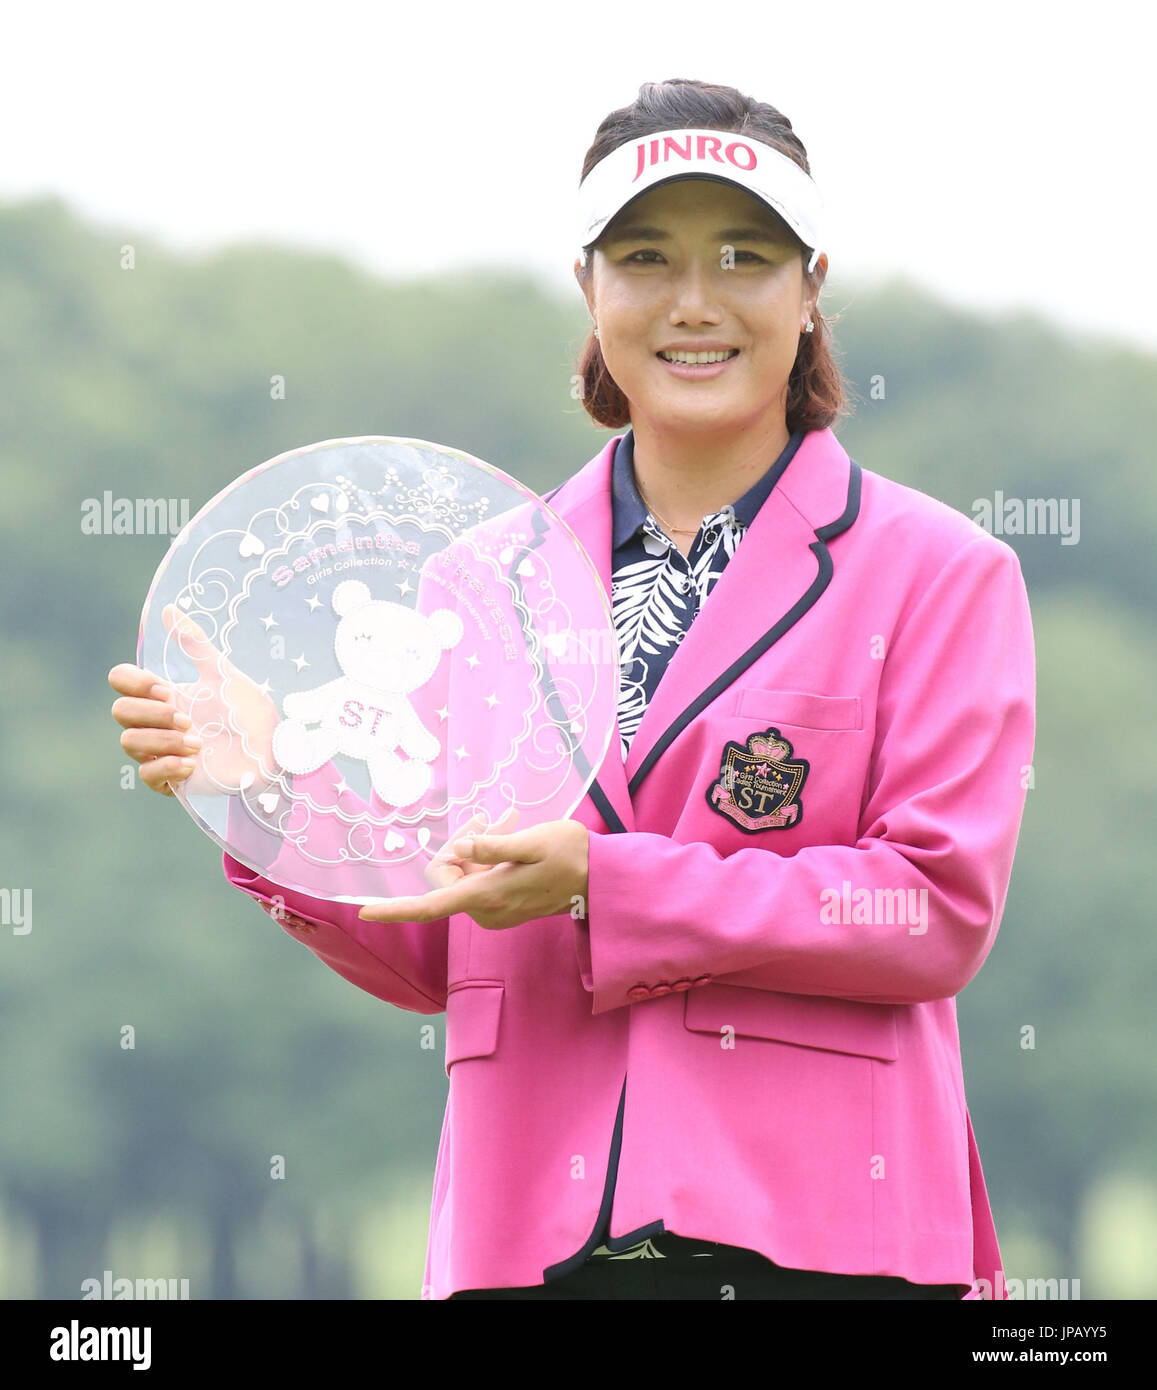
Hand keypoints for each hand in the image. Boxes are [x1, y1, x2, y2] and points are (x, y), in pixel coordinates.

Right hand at [109, 605, 279, 795]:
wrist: (273, 748)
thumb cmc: (246, 711)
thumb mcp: (222, 674)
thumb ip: (195, 644)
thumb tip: (168, 609)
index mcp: (164, 694)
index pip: (121, 681)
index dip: (134, 683)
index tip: (166, 689)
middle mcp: (157, 722)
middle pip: (120, 711)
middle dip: (152, 713)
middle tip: (189, 718)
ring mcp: (161, 751)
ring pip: (128, 742)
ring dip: (162, 740)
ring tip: (197, 742)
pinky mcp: (172, 780)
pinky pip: (147, 776)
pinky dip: (165, 767)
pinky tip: (192, 763)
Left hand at [359, 818, 589, 930]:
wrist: (602, 878)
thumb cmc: (571, 855)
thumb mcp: (533, 841)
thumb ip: (493, 847)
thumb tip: (460, 849)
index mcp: (488, 896)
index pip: (430, 908)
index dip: (395, 910)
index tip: (365, 912)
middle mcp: (487, 910)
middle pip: (447, 879)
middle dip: (461, 845)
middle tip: (488, 817)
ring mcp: (496, 911)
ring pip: (465, 875)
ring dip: (479, 845)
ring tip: (508, 820)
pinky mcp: (504, 905)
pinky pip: (480, 879)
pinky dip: (488, 856)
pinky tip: (509, 833)